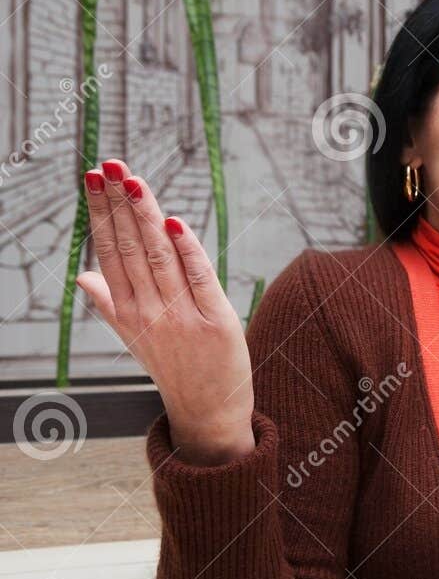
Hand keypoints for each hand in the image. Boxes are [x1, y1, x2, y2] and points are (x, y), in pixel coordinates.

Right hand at [74, 159, 255, 464]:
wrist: (208, 413)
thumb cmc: (175, 368)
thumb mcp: (135, 338)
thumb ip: (110, 305)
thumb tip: (82, 276)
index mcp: (127, 311)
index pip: (109, 251)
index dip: (101, 213)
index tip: (93, 178)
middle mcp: (149, 311)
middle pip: (131, 248)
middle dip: (119, 204)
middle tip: (111, 165)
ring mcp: (181, 316)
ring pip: (159, 257)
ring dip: (146, 216)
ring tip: (134, 181)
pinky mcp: (216, 322)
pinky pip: (199, 279)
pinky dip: (187, 251)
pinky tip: (175, 222)